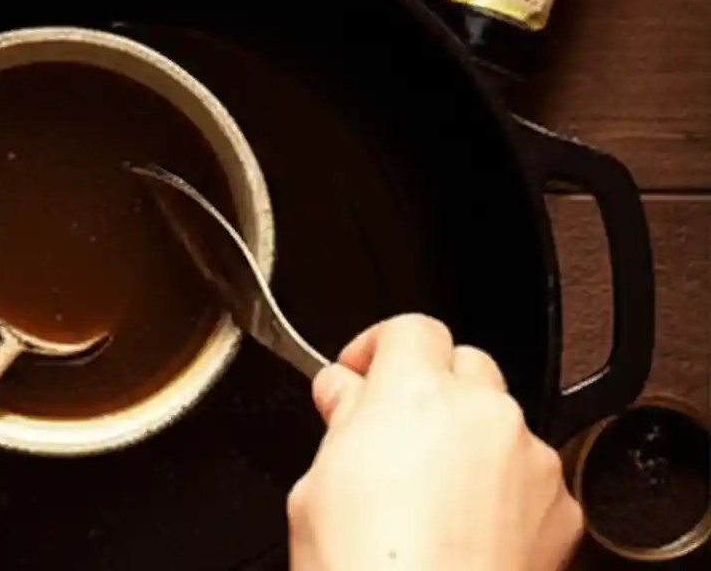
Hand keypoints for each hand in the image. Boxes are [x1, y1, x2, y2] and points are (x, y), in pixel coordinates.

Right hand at [288, 314, 582, 570]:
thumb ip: (342, 421)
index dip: (380, 349)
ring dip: (468, 439)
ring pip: (499, 421)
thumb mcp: (315, 484)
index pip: (409, 328)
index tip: (361, 377)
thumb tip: (345, 397)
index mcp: (414, 392)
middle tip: (390, 432)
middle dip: (429, 389)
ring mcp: (529, 458)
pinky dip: (502, 489)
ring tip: (427, 497)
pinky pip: (529, 474)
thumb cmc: (363, 569)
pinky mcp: (561, 506)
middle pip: (463, 364)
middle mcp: (481, 412)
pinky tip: (464, 531)